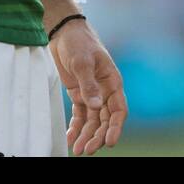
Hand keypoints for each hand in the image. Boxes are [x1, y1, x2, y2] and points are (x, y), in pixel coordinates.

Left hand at [48, 19, 127, 155]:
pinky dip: (76, 128)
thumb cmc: (79, 43)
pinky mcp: (79, 95)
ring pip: (93, 121)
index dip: (115, 127)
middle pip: (105, 119)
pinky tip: (70, 139)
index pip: (118, 110)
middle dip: (98, 136)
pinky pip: (80, 115)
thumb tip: (96, 106)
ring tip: (78, 150)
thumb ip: (89, 85)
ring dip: (86, 135)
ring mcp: (92, 94)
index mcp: (112, 82)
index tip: (110, 142)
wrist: (64, 33)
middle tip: (87, 150)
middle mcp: (104, 91)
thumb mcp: (83, 62)